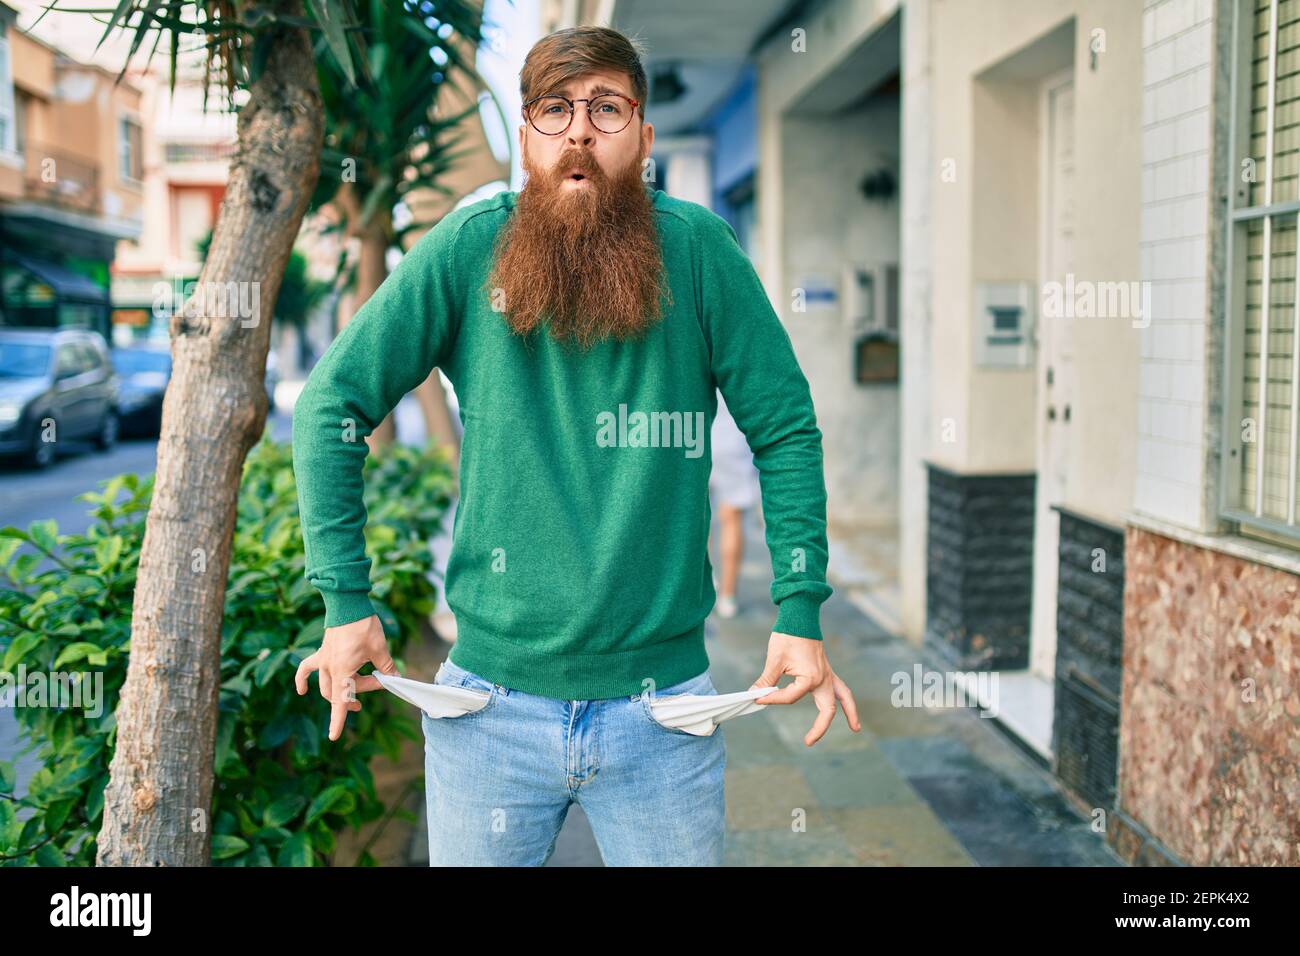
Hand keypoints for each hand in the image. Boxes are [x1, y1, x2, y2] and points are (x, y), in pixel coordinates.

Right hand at [294, 614, 398, 740]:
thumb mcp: (380, 649)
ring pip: (328, 685)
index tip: (333, 737)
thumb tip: (394, 679)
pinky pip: (307, 669)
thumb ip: (386, 667)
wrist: (348, 605)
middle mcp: (329, 668)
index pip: (340, 702)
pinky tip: (302, 690)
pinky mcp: (322, 652)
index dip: (337, 721)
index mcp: (342, 670)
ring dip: (342, 691)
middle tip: (378, 684)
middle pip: (341, 692)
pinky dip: (303, 680)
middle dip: (358, 695)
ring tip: (359, 691)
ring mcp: (323, 660)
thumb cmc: (364, 626)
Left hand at [750, 631, 859, 745]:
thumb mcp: (774, 660)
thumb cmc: (788, 635)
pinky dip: (845, 699)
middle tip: (808, 742)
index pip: (790, 697)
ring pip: (843, 698)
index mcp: (810, 677)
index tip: (758, 698)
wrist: (800, 617)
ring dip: (850, 713)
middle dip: (819, 728)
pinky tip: (846, 708)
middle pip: (827, 709)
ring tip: (855, 728)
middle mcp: (823, 678)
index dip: (772, 698)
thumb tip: (755, 694)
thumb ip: (767, 680)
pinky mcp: (826, 671)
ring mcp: (828, 674)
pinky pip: (841, 688)